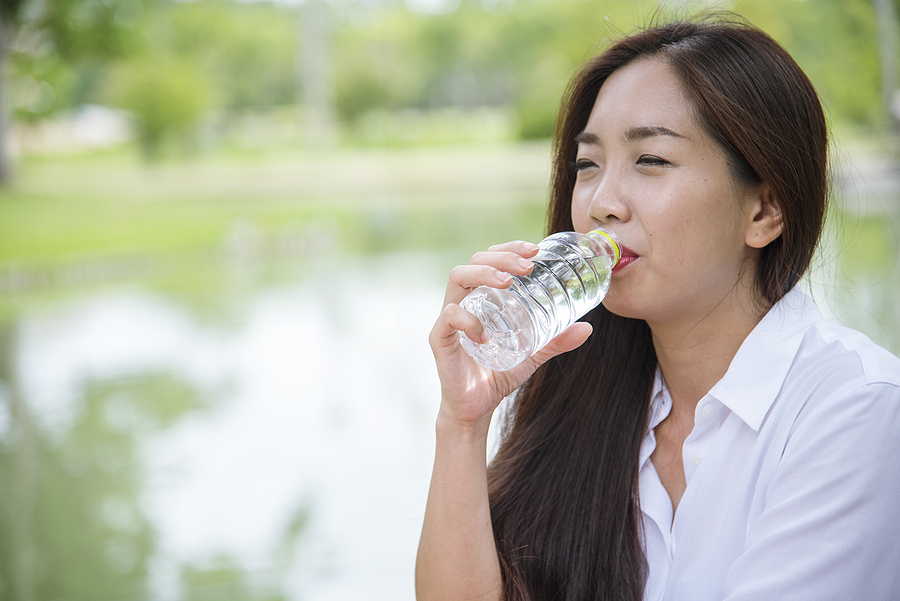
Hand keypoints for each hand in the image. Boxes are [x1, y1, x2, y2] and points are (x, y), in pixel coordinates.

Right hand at [429, 240, 592, 432]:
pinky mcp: (440, 337)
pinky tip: (485, 333)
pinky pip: (449, 317)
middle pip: (474, 261)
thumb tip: (587, 328)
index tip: (535, 249)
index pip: (490, 259)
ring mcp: (449, 317)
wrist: (475, 408)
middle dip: (501, 257)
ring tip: (507, 282)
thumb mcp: (533, 354)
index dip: (510, 248)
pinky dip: (468, 320)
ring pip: (457, 278)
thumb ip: (555, 340)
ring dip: (483, 273)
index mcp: (481, 297)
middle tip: (527, 266)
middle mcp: (463, 300)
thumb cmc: (498, 375)